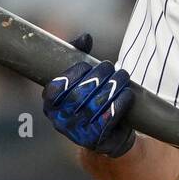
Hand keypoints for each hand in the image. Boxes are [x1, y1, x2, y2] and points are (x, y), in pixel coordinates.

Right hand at [42, 33, 136, 155]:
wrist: (107, 131)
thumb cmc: (91, 97)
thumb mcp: (80, 76)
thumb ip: (78, 54)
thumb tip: (86, 38)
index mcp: (51, 105)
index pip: (54, 90)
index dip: (70, 76)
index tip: (87, 65)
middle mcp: (60, 121)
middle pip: (77, 97)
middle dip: (96, 78)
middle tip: (110, 66)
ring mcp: (77, 134)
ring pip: (93, 108)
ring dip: (111, 88)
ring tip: (122, 75)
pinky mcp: (96, 142)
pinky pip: (108, 121)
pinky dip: (119, 104)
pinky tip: (128, 93)